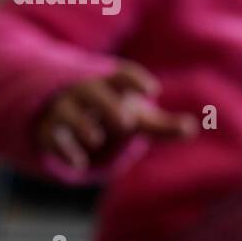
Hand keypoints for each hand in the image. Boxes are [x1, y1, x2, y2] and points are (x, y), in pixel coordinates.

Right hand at [36, 62, 196, 170]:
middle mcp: (84, 92)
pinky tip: (79, 163)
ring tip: (96, 138)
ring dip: (81, 124)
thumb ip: (163, 125)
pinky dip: (65, 149)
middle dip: (107, 105)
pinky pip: (53, 137)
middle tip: (125, 121)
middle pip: (92, 92)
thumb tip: (191, 129)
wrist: (65, 109)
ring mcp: (64, 110)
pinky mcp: (50, 131)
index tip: (152, 90)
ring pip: (68, 112)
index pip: (122, 76)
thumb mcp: (137, 117)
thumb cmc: (113, 111)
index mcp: (110, 84)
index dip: (135, 80)